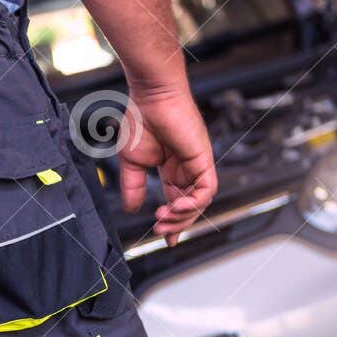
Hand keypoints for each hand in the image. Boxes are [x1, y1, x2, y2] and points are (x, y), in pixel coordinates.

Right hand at [119, 79, 216, 244]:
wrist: (151, 96)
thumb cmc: (141, 119)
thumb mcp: (132, 161)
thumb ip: (133, 187)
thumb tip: (131, 209)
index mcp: (171, 169)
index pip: (176, 201)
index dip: (173, 221)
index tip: (165, 240)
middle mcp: (186, 169)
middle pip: (188, 207)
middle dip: (176, 224)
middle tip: (160, 231)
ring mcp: (197, 165)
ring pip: (198, 203)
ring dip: (182, 217)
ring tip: (163, 220)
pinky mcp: (204, 160)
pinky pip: (206, 191)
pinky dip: (192, 203)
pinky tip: (176, 207)